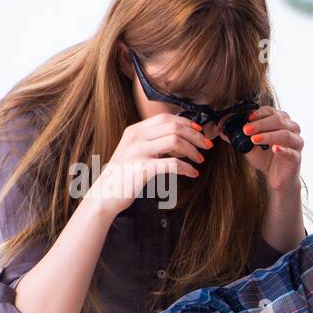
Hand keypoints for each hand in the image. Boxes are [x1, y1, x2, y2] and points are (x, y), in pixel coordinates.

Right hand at [87, 113, 208, 215]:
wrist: (105, 194)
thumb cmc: (125, 174)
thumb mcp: (135, 151)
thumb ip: (152, 141)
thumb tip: (180, 137)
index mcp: (135, 130)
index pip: (165, 118)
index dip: (187, 123)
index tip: (201, 131)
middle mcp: (136, 137)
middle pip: (174, 127)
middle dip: (195, 136)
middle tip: (207, 146)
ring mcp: (138, 152)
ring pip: (175, 141)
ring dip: (193, 151)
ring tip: (200, 160)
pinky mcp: (142, 168)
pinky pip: (172, 164)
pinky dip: (187, 168)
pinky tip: (193, 173)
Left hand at [237, 106, 303, 198]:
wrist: (276, 177)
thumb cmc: (266, 158)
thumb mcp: (249, 145)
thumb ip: (238, 135)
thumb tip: (221, 128)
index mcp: (281, 121)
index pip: (271, 111)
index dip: (259, 113)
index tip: (247, 117)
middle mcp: (292, 129)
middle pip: (278, 120)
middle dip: (260, 124)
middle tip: (246, 130)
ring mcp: (296, 143)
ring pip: (285, 134)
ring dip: (268, 135)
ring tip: (254, 139)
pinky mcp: (296, 157)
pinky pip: (290, 151)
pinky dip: (282, 149)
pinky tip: (274, 149)